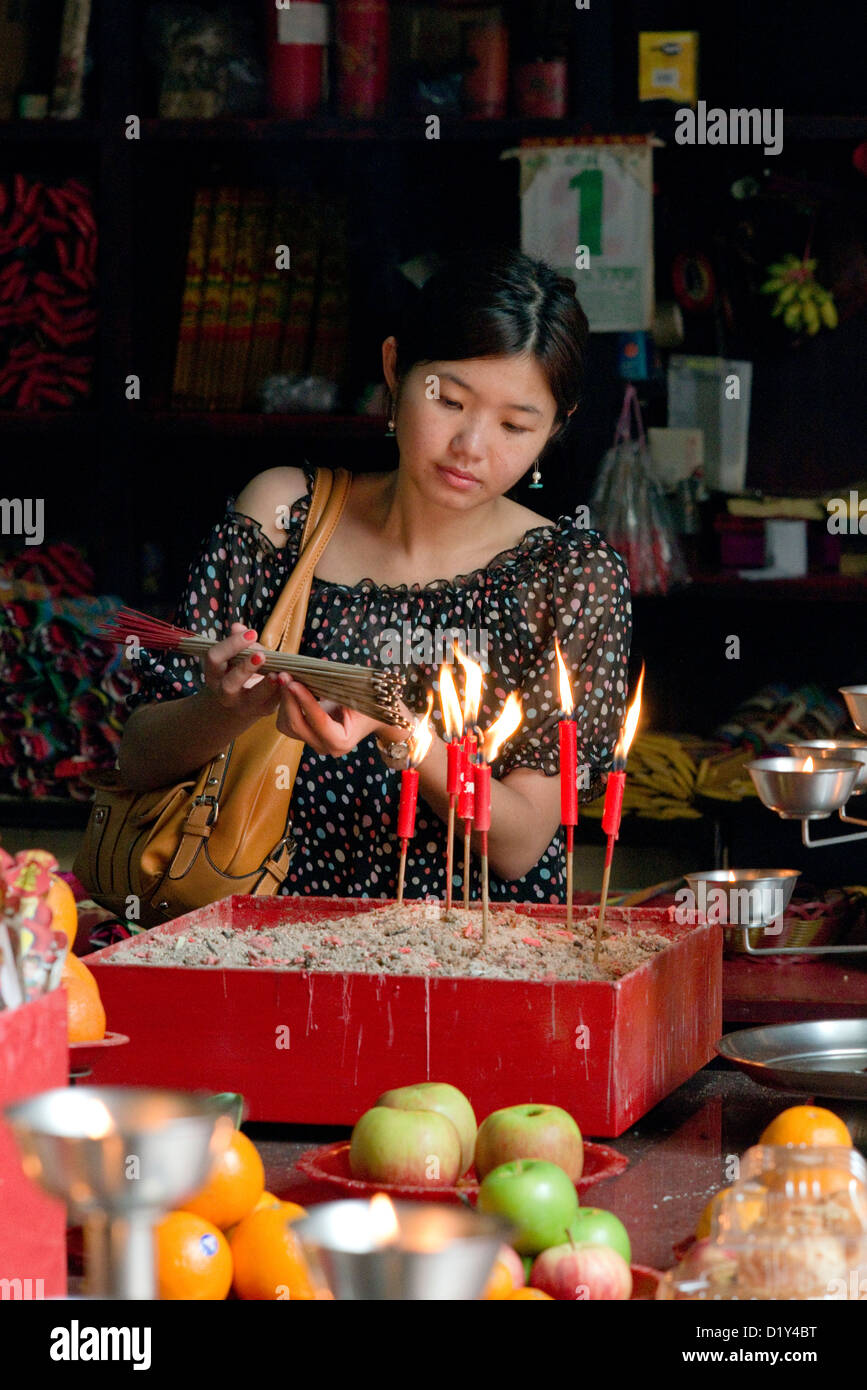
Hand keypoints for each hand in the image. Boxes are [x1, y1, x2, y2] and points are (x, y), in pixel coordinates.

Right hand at [202, 622, 281, 721]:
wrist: (238, 703)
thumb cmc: (237, 671)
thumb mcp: (234, 657)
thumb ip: (238, 642)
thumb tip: (238, 627)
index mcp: (214, 674)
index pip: (215, 658)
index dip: (231, 645)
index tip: (252, 633)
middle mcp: (224, 692)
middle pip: (230, 683)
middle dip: (246, 668)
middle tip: (261, 655)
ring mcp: (243, 704)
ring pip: (254, 697)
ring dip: (267, 685)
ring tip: (277, 673)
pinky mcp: (263, 710)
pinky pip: (273, 702)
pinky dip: (282, 690)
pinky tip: (289, 678)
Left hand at [274, 677, 414, 757]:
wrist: (375, 715)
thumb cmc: (371, 702)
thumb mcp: (359, 693)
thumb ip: (337, 687)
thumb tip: (311, 672)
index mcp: (342, 740)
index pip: (318, 721)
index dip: (305, 701)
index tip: (294, 682)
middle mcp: (326, 747)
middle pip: (297, 726)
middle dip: (288, 699)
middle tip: (284, 676)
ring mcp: (314, 743)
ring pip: (288, 726)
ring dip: (284, 702)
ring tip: (283, 679)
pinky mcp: (307, 735)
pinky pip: (288, 722)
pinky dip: (285, 705)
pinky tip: (285, 687)